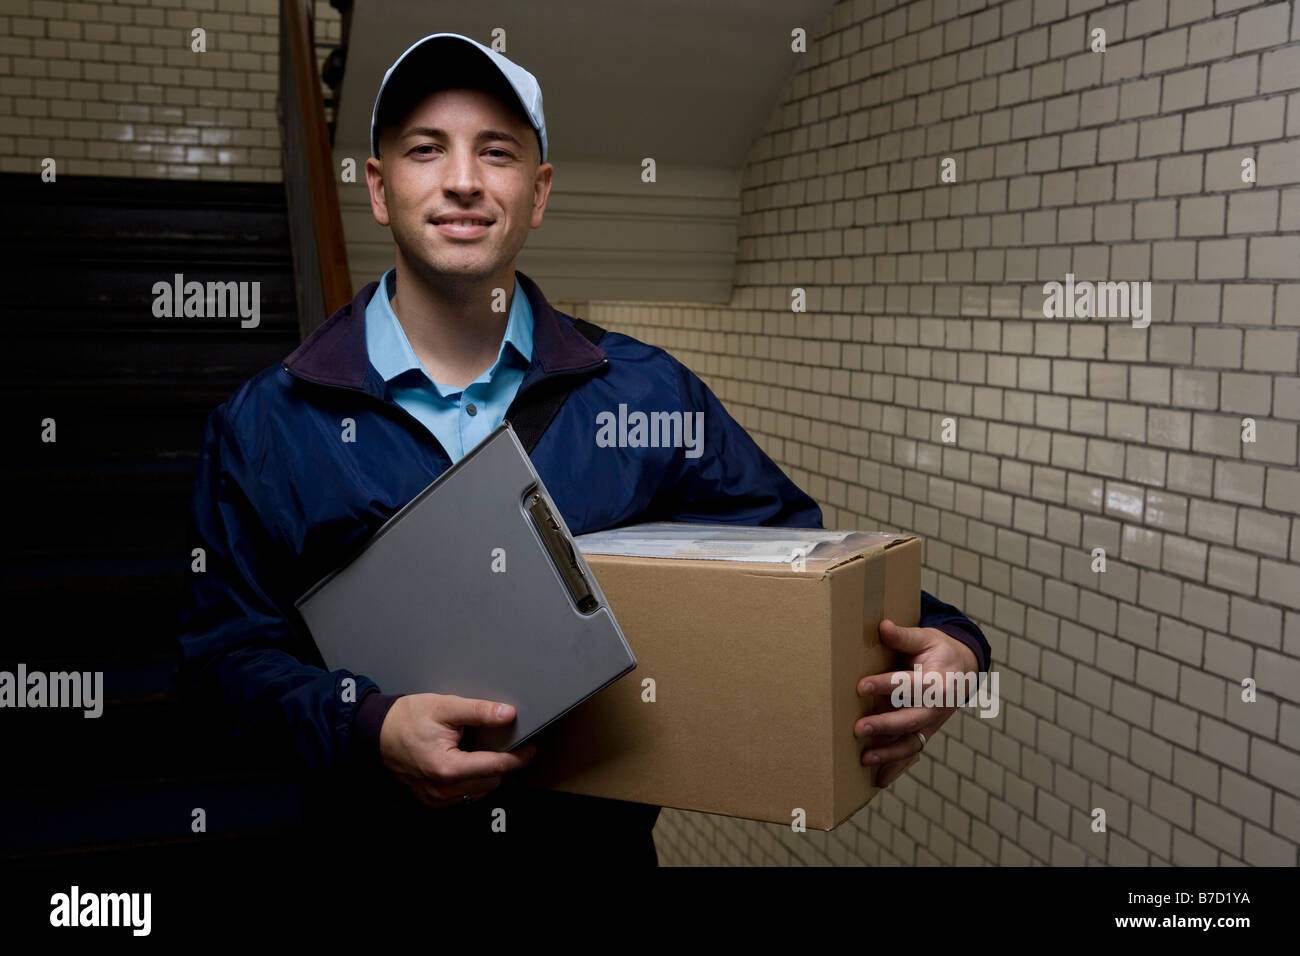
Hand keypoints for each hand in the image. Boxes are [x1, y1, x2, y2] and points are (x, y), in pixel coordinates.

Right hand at [377, 693, 536, 807]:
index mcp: (448, 767)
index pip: (496, 767)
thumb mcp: (445, 706)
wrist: (376, 731)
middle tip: (502, 744)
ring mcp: (435, 798)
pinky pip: (462, 797)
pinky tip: (465, 763)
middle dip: (501, 764)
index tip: (529, 748)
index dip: (518, 757)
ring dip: (486, 775)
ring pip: (478, 792)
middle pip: (491, 782)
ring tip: (480, 752)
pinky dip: (471, 782)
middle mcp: (442, 789)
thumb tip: (507, 714)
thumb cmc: (407, 718)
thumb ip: (479, 711)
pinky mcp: (431, 800)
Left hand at [855, 620, 978, 788]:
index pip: (910, 684)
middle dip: (885, 725)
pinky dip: (896, 768)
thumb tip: (883, 626)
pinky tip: (878, 780)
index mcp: (939, 681)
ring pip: (911, 742)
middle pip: (912, 719)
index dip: (886, 685)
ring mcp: (932, 724)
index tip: (861, 685)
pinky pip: (911, 752)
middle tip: (858, 728)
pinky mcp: (925, 733)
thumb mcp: (926, 638)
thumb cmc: (939, 651)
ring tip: (864, 759)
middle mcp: (938, 707)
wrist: (964, 670)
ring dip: (888, 753)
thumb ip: (905, 636)